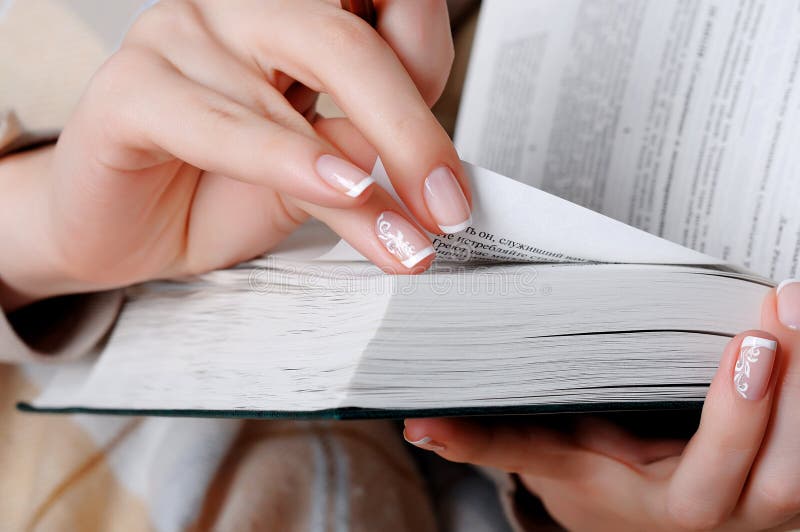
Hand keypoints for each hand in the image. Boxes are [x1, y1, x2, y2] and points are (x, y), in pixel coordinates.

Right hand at [0, 0, 470, 308]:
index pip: (385, 12)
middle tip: (447, 206)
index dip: (430, 72)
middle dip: (412, 130)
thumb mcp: (318, 172)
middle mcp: (242, 8)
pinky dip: (286, 158)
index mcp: (295, 17)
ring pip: (296, 79)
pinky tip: (335, 190)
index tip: (455, 170)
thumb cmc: (219, 189)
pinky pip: (221, 120)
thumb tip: (432, 167)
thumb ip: (366, 148)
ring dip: (364, 173)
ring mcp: (182, 33)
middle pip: (347, 39)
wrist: (128, 231)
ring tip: (404, 235)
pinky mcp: (131, 86)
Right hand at [404, 286, 799, 530]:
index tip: (749, 347)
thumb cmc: (592, 485)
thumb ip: (486, 442)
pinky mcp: (790, 482)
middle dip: (795, 390)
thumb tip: (418, 424)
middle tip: (785, 301)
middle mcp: (728, 517)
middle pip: (786, 475)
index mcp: (665, 509)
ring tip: (799, 301)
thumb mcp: (545, 463)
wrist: (640, 523)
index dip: (735, 422)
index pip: (709, 482)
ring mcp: (768, 507)